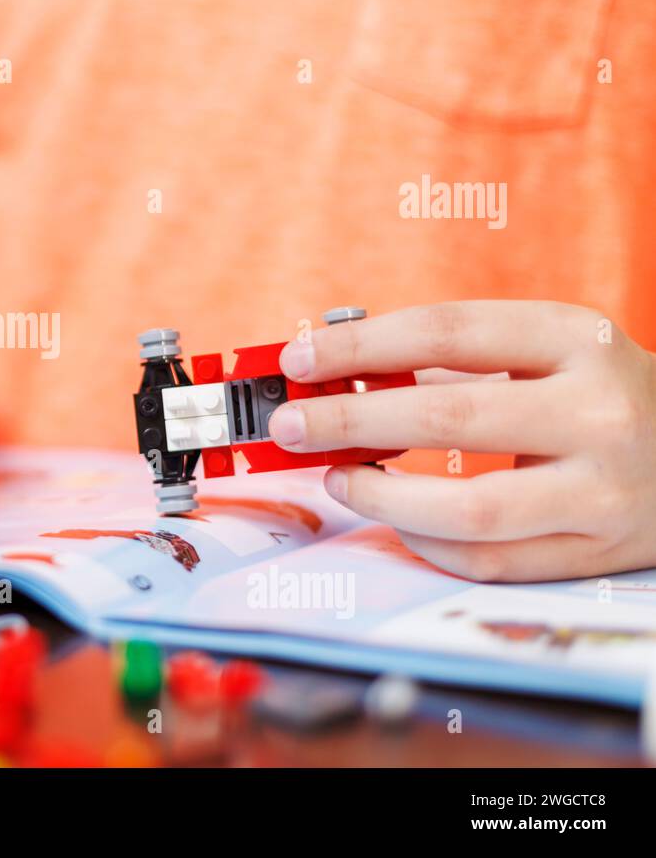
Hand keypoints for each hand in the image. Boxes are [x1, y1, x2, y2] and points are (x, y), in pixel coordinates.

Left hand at [268, 301, 655, 580]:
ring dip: (380, 496)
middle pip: (447, 418)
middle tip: (291, 426)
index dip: (360, 346)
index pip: (447, 332)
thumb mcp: (545, 349)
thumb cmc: (597, 391)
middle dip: (349, 422)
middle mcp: (599, 413)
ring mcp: (602, 491)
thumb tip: (338, 373)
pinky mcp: (595, 552)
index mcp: (579, 339)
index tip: (300, 359)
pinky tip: (392, 518)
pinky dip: (424, 542)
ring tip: (335, 478)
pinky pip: (488, 561)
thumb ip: (452, 356)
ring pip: (466, 509)